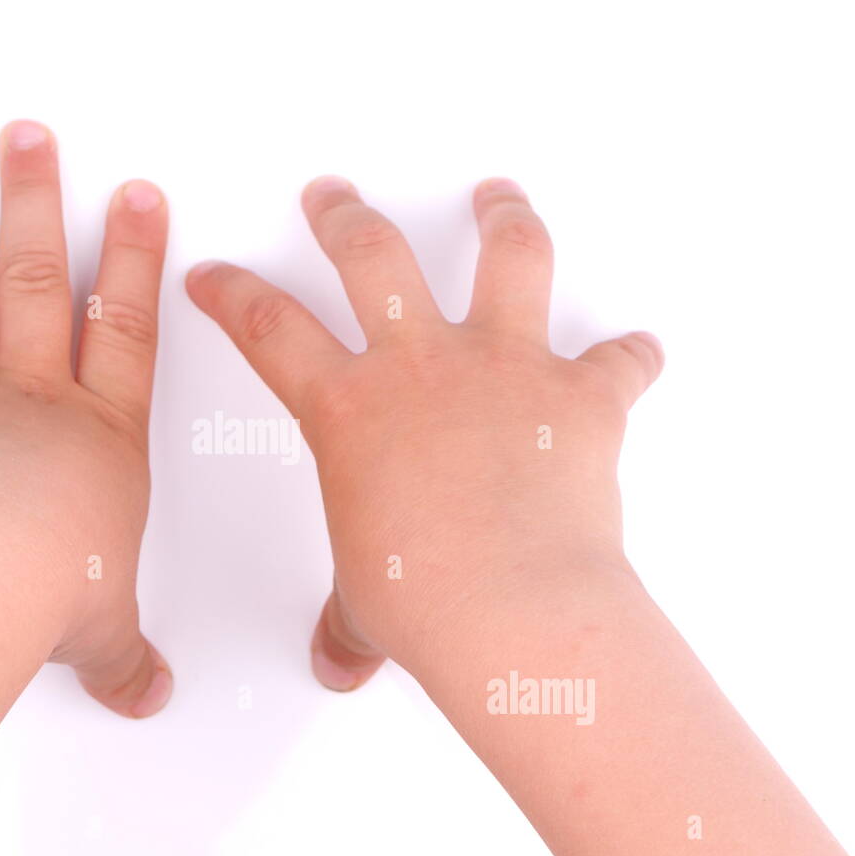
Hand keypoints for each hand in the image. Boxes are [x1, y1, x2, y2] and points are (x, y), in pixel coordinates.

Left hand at [0, 122, 171, 717]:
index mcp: (100, 432)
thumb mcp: (105, 634)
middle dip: (33, 201)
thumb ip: (124, 658)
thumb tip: (148, 697)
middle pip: (34, 279)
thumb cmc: (53, 591)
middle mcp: (31, 399)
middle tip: (26, 136)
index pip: (126, 325)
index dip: (135, 257)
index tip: (136, 196)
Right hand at [186, 176, 661, 689]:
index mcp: (348, 408)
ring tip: (498, 195)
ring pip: (507, 257)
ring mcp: (506, 368)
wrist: (512, 611)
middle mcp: (422, 367)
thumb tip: (340, 659)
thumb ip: (350, 620)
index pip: (267, 327)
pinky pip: (617, 361)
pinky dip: (630, 356)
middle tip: (332, 195)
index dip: (231, 294)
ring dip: (502, 218)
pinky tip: (639, 348)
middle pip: (371, 255)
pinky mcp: (581, 396)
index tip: (215, 276)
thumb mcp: (364, 604)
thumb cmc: (426, 601)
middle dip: (344, 216)